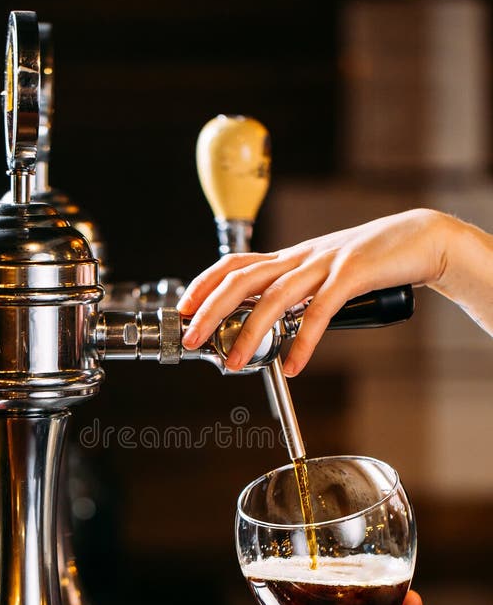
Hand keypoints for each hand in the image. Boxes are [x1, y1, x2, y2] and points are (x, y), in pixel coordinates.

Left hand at [177, 208, 448, 374]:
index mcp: (291, 258)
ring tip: (235, 363)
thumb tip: (270, 322)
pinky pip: (320, 312)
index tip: (183, 308)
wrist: (421, 239)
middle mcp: (300, 258)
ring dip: (250, 333)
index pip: (236, 264)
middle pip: (243, 279)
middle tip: (192, 338)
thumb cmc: (373, 261)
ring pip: (274, 297)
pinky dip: (303, 342)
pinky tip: (293, 366)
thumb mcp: (325, 275)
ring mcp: (325, 264)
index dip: (205, 283)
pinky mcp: (352, 275)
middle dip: (210, 309)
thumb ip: (299, 294)